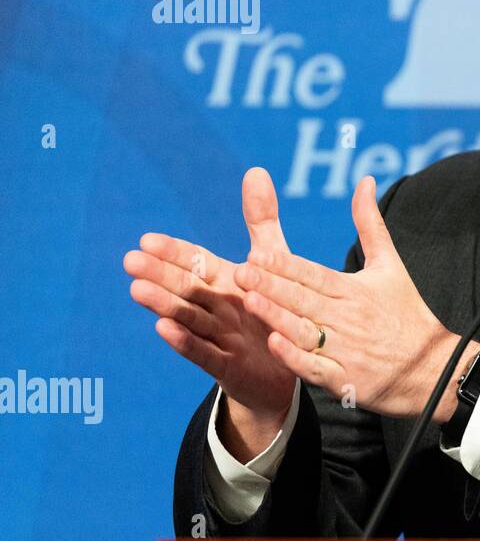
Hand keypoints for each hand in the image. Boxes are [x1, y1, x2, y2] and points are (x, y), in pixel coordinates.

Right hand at [123, 168, 298, 421]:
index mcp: (227, 283)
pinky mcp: (229, 366)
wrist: (289, 370)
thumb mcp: (275, 262)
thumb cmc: (275, 310)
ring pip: (189, 318)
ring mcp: (221, 339)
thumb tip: (254, 170)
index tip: (146, 240)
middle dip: (160, 275)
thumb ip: (261, 221)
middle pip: (186, 289)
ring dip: (164, 304)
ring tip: (138, 290)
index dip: (174, 253)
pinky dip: (185, 342)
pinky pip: (205, 352)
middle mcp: (219, 309)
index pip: (196, 264)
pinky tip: (162, 329)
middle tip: (129, 260)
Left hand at [232, 175, 479, 420]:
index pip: (315, 275)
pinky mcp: (345, 378)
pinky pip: (316, 367)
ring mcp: (346, 350)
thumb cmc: (408, 312)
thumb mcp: (391, 265)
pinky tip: (274, 343)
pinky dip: (295, 357)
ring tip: (249, 301)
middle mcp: (349, 318)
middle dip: (271, 285)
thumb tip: (363, 181)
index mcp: (356, 291)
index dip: (286, 266)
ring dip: (277, 316)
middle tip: (241, 272)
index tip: (258, 254)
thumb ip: (369, 223)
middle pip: (304, 299)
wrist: (435, 367)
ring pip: (304, 331)